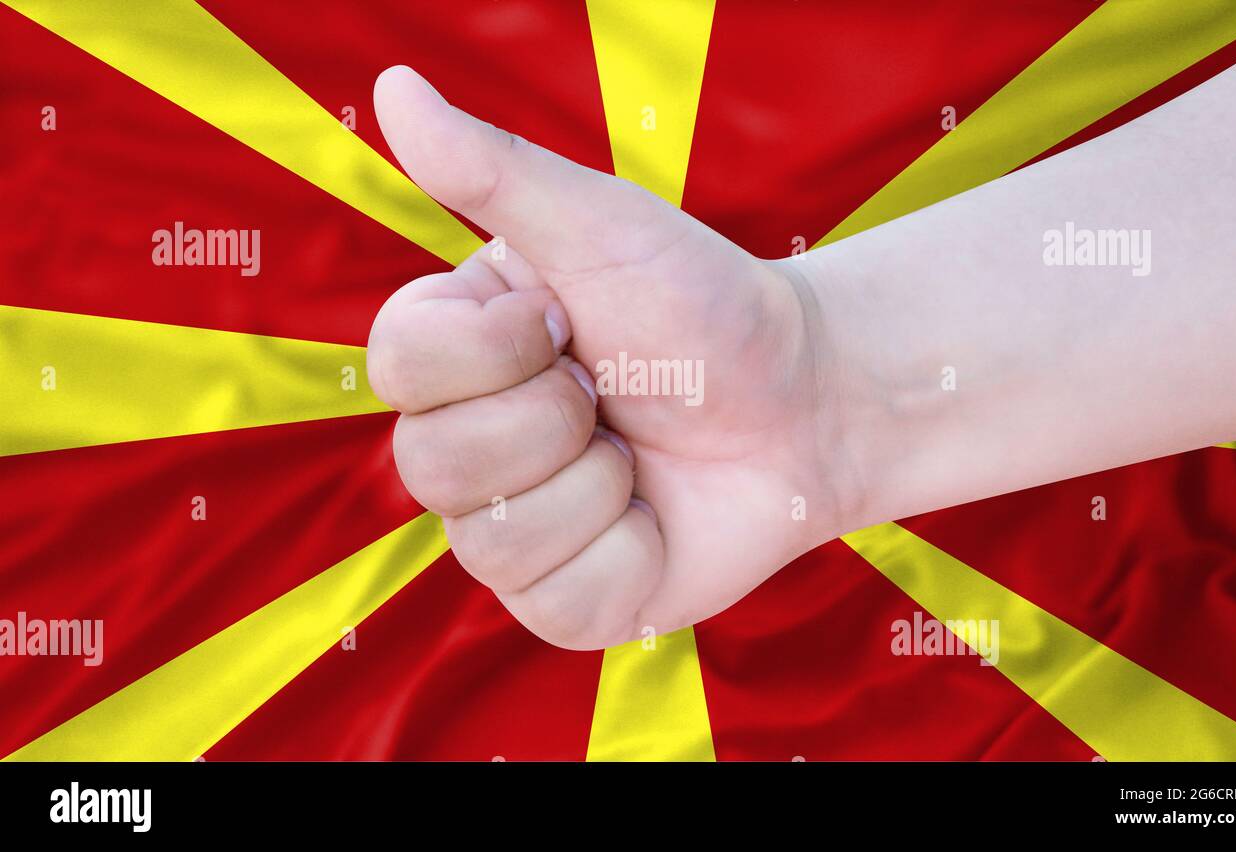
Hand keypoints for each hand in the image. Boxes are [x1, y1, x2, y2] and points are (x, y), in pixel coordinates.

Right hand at [368, 66, 850, 648]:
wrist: (806, 402)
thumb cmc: (702, 306)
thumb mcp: (602, 226)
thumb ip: (492, 170)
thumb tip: (390, 85)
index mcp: (456, 354)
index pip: (397, 367)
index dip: (495, 347)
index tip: (571, 318)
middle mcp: (465, 447)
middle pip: (433, 464)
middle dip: (558, 416)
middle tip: (617, 391)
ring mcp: (510, 532)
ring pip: (494, 542)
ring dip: (598, 483)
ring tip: (640, 453)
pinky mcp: (564, 602)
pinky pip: (555, 603)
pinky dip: (628, 553)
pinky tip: (654, 515)